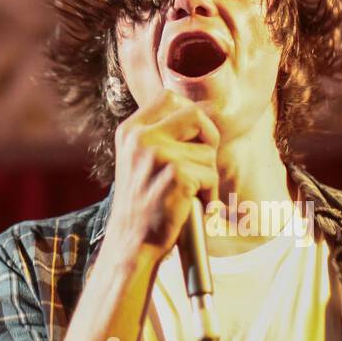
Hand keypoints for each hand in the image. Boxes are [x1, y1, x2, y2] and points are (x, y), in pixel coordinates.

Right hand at [103, 90, 219, 266]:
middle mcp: (140, 138)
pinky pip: (211, 176)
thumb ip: (163, 134)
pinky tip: (192, 206)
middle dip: (208, 139)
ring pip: (208, 152)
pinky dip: (209, 195)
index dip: (190, 115)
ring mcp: (157, 155)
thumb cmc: (143, 203)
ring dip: (207, 176)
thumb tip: (206, 109)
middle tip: (201, 165)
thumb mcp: (139, 159)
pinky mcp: (176, 175)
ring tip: (188, 194)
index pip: (169, 97)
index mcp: (130, 130)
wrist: (131, 243)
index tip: (194, 139)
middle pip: (195, 115)